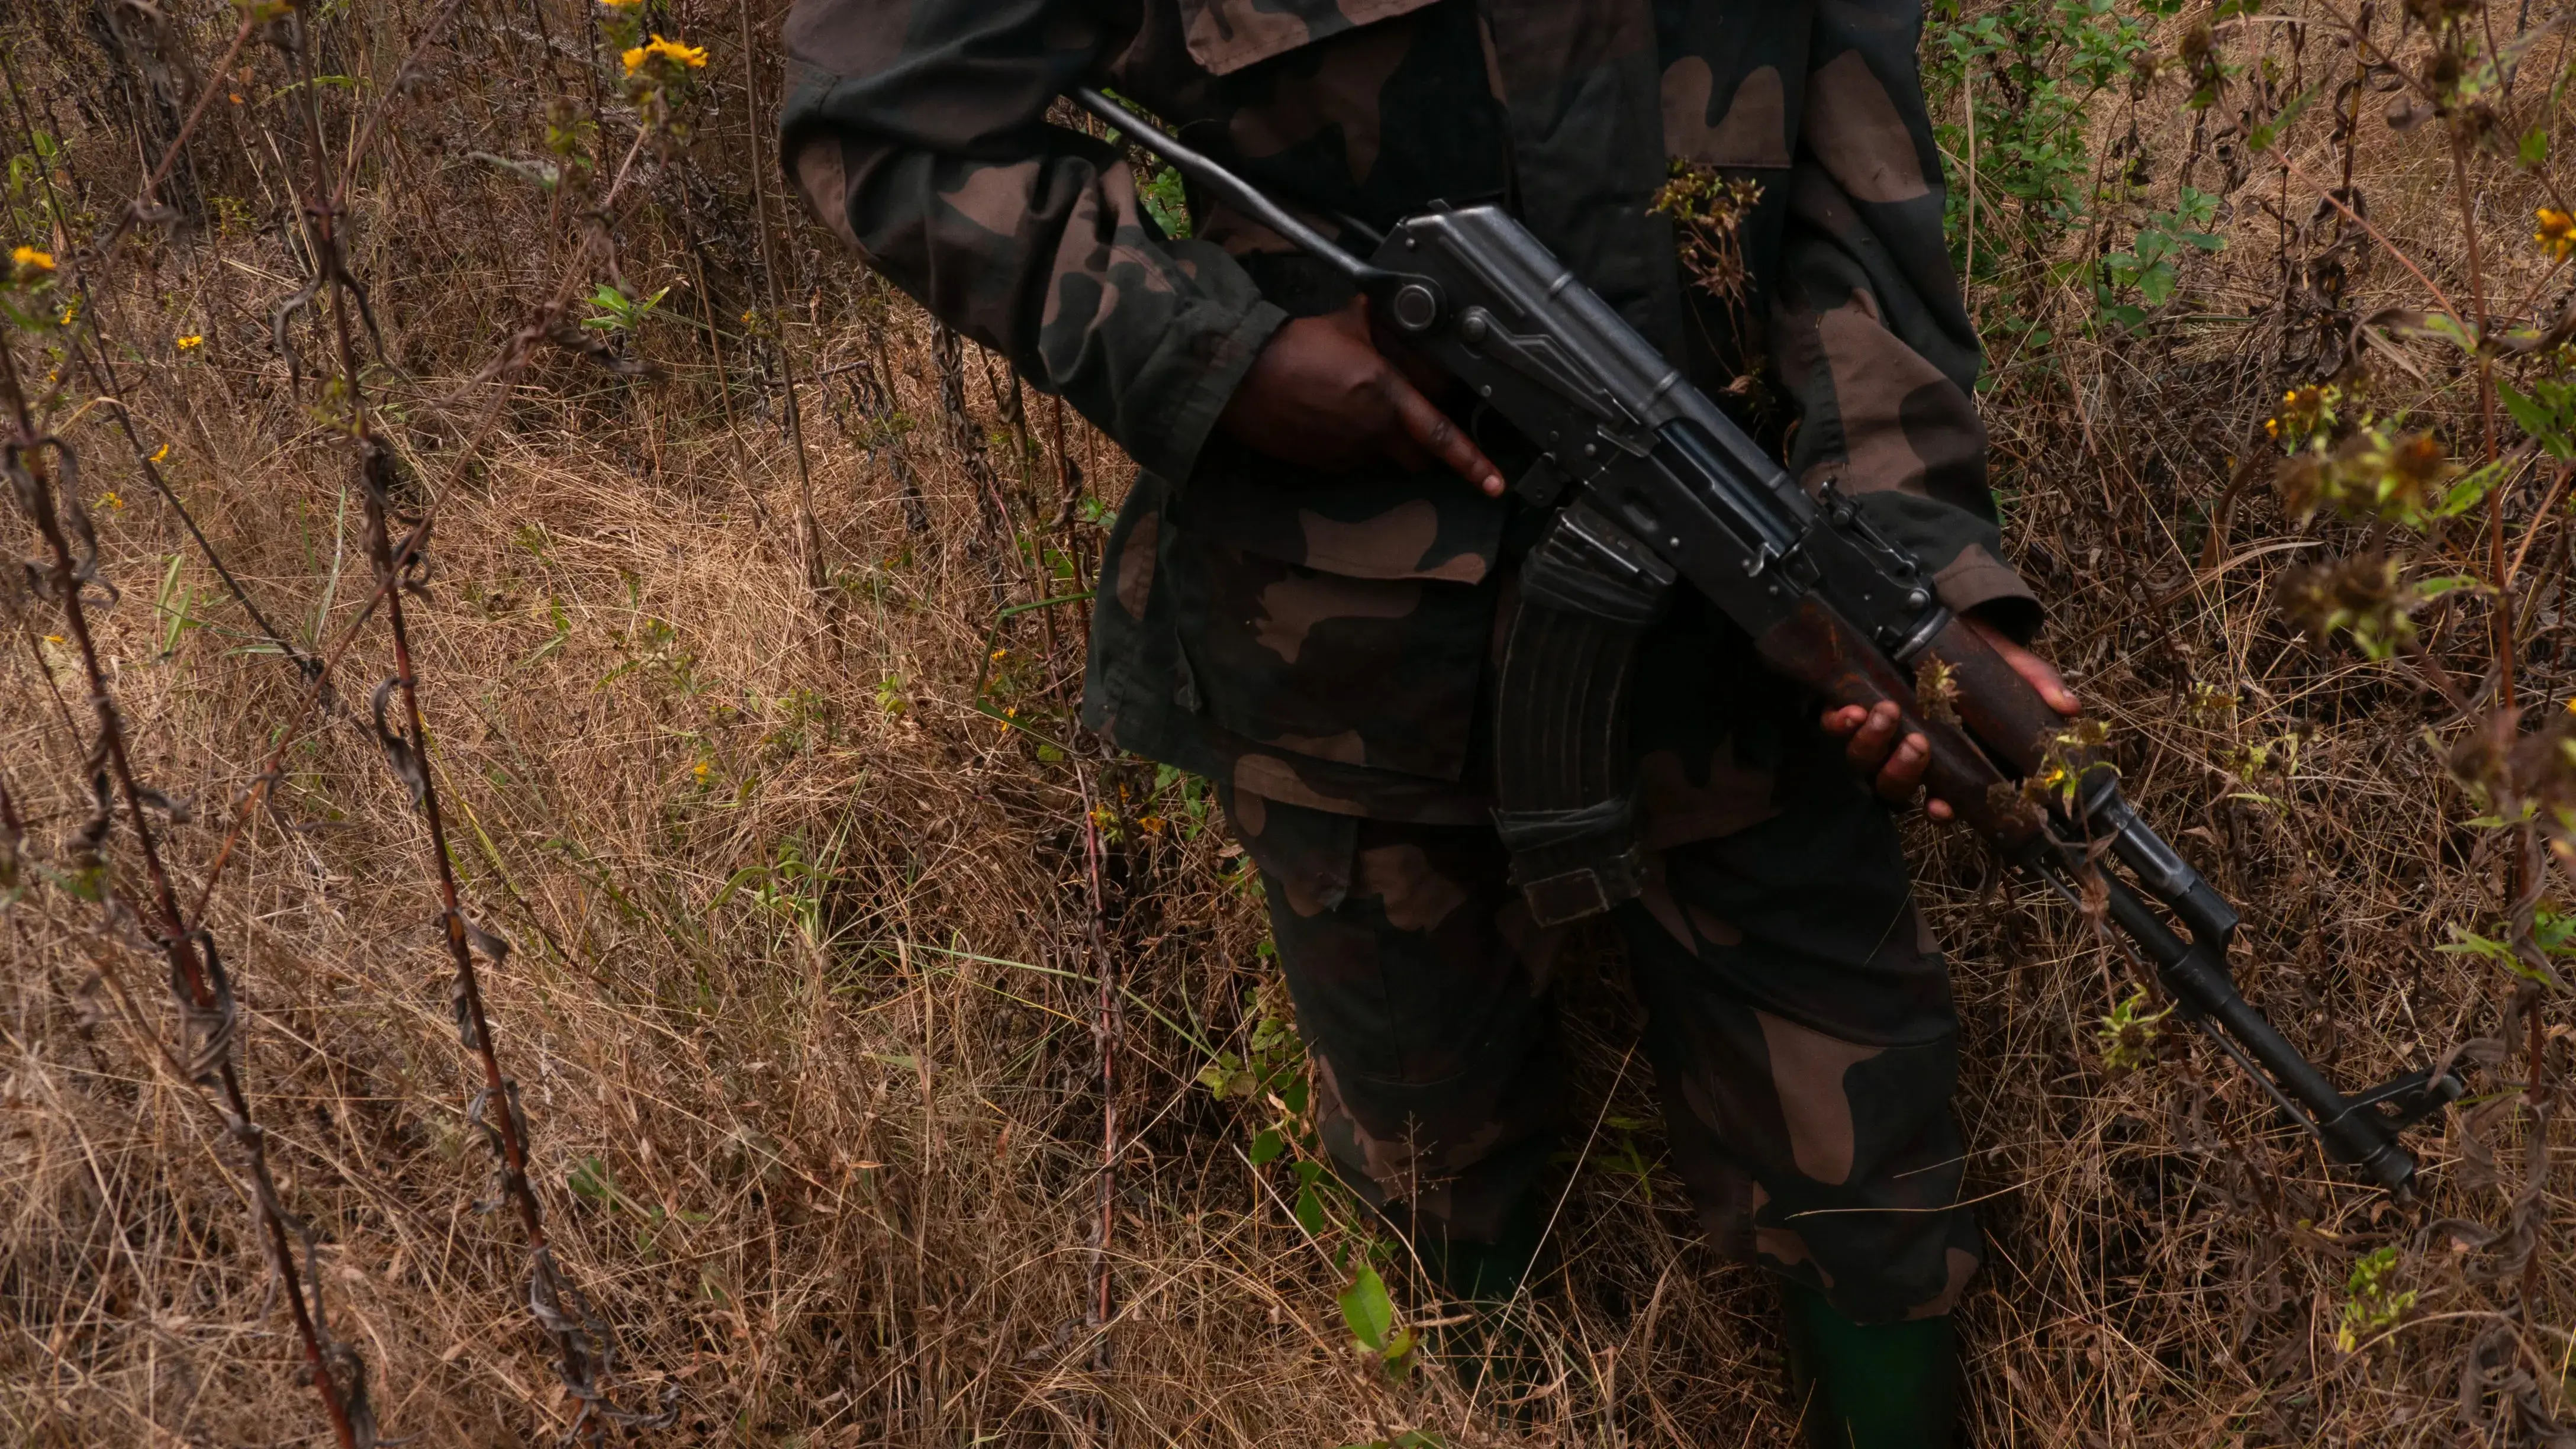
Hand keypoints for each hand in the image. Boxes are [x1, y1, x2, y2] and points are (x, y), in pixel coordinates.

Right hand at [1219, 295, 1505, 495]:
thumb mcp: (1345, 323)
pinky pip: (1351, 463)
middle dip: (1427, 451)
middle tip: (1420, 429)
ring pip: (1384, 462)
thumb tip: (1398, 306)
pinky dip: (1353, 449)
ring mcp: (1345, 453)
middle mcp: (1371, 432)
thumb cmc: (1291, 347)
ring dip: (1386, 447)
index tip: (1495, 483)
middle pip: (1419, 460)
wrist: (1239, 376)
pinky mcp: (1322, 464)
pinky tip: (1332, 422)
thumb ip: (1381, 324)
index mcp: (1384, 396)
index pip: (1441, 436)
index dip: (1474, 463)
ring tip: (1361, 416)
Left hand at [1821, 614, 2077, 821]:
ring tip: (1884, 713)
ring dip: (1871, 744)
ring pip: (1863, 763)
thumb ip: (2036, 686)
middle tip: (1917, 743)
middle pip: (1894, 787)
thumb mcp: (2011, 668)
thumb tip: (2069, 706)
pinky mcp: (1848, 709)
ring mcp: (1877, 735)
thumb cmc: (1977, 655)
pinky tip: (1850, 708)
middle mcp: (1908, 754)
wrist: (1940, 615)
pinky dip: (1839, 723)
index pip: (1943, 800)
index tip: (1940, 806)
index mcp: (1951, 758)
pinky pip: (1834, 728)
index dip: (1940, 810)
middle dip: (1902, 772)